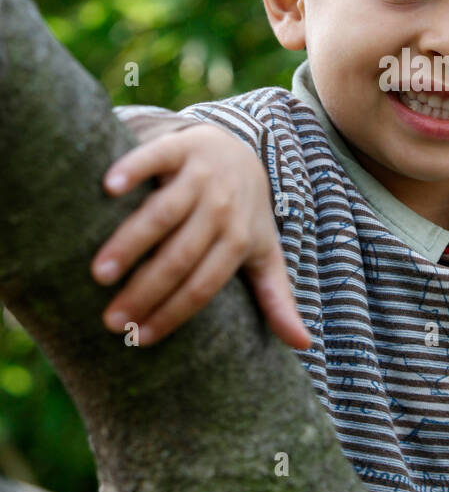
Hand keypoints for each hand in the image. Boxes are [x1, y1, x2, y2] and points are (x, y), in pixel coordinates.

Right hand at [91, 123, 311, 349]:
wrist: (240, 151)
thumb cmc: (244, 215)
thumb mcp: (265, 255)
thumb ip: (278, 299)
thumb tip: (305, 345)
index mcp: (239, 240)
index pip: (203, 286)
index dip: (173, 314)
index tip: (139, 338)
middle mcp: (222, 208)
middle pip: (181, 256)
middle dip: (146, 290)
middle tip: (110, 319)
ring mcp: (201, 175)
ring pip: (164, 213)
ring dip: (130, 242)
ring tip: (100, 273)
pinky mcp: (181, 146)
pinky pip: (155, 157)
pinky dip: (133, 170)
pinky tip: (108, 188)